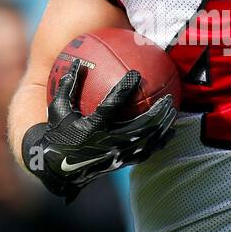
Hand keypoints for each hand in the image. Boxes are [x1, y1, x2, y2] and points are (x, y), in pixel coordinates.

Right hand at [22, 60, 176, 200]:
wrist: (58, 169)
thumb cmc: (57, 134)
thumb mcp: (57, 109)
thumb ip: (68, 86)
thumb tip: (77, 62)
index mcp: (91, 128)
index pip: (111, 106)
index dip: (124, 89)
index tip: (136, 74)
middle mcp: (107, 143)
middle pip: (140, 127)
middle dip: (156, 113)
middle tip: (168, 98)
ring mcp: (116, 155)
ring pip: (146, 141)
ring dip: (162, 126)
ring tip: (173, 112)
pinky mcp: (121, 163)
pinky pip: (146, 152)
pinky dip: (160, 142)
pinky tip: (170, 132)